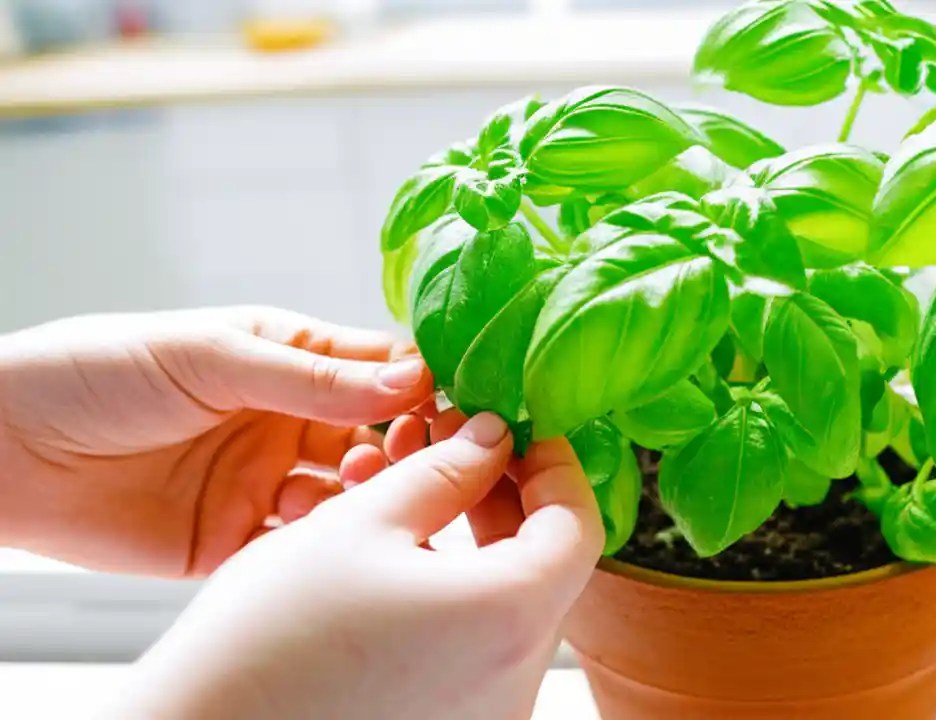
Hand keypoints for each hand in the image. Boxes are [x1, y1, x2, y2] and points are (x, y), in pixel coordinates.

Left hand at [0, 307, 431, 575]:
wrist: (6, 449)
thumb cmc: (98, 373)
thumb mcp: (211, 356)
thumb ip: (312, 376)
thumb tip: (412, 381)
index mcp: (287, 358)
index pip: (380, 369)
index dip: (421, 385)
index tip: (454, 402)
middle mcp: (287, 420)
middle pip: (379, 435)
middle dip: (403, 444)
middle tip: (408, 452)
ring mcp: (266, 481)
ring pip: (351, 494)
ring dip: (368, 493)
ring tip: (356, 487)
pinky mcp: (237, 540)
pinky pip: (302, 548)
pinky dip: (323, 545)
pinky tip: (320, 534)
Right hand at [109, 411, 604, 719]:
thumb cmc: (267, 638)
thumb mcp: (360, 523)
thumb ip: (444, 471)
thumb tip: (492, 437)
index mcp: (510, 616)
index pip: (578, 524)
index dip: (554, 465)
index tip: (517, 429)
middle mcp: (516, 679)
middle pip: (549, 567)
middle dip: (513, 497)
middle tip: (465, 449)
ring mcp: (489, 714)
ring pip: (513, 606)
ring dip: (484, 543)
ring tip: (426, 495)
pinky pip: (481, 649)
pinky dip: (462, 595)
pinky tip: (410, 562)